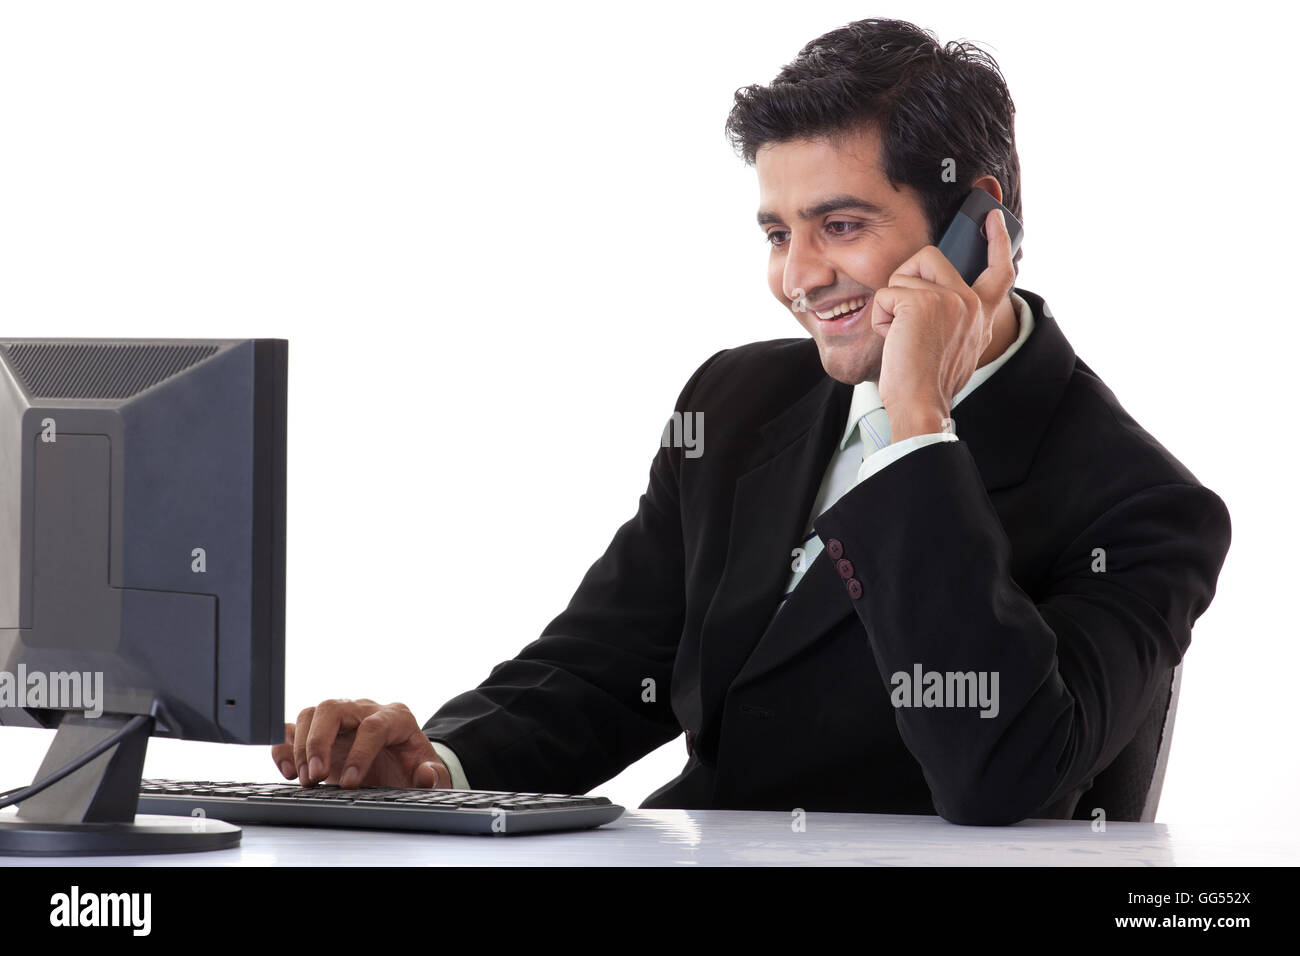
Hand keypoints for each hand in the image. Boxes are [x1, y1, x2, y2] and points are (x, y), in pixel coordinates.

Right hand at [271, 698, 449, 788]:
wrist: (402, 766)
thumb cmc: (414, 766)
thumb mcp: (431, 772)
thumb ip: (433, 775)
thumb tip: (426, 775)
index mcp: (395, 717)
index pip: (373, 726)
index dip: (360, 753)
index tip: (352, 784)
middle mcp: (364, 711)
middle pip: (333, 709)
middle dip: (319, 742)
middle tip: (316, 777)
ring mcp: (340, 720)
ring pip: (312, 715)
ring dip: (301, 746)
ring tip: (306, 779)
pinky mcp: (321, 734)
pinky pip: (294, 730)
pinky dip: (285, 748)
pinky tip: (289, 772)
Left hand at [870, 208, 1015, 437]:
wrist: (921, 405)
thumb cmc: (927, 383)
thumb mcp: (955, 347)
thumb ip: (955, 319)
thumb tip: (935, 299)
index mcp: (981, 314)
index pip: (999, 270)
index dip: (997, 240)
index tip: (991, 218)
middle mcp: (970, 303)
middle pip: (929, 257)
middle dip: (905, 280)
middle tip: (902, 317)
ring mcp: (949, 299)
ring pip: (903, 275)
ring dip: (891, 303)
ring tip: (901, 335)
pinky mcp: (922, 303)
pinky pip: (886, 294)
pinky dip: (880, 318)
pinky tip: (893, 340)